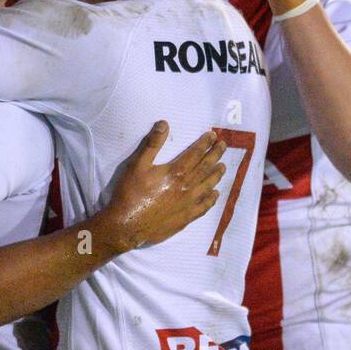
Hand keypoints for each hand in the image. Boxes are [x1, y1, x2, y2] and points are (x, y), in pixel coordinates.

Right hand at [89, 122, 225, 254]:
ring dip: (216, 175)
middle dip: (215, 155)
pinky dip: (211, 200)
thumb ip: (152, 144)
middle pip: (205, 168)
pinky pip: (204, 207)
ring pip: (208, 186)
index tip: (213, 136)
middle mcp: (186, 187)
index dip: (204, 143)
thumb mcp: (137, 165)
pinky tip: (215, 195)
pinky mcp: (185, 218)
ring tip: (223, 167)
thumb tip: (164, 124)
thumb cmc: (130, 194)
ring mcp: (188, 204)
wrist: (127, 225)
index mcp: (175, 172)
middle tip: (223, 146)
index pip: (195, 154)